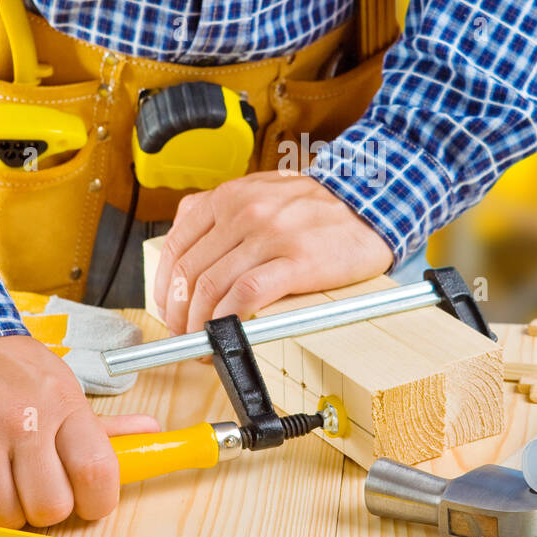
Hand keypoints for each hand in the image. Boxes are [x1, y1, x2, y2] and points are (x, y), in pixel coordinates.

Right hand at [0, 335, 159, 526]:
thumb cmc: (6, 365)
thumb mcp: (61, 384)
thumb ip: (101, 423)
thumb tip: (150, 433)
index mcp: (63, 405)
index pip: (97, 473)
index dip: (96, 503)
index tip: (85, 502)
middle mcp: (24, 423)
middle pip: (49, 507)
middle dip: (43, 511)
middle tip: (32, 491)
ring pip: (2, 517)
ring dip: (0, 513)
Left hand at [154, 171, 393, 332]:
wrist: (371, 203)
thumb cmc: (317, 207)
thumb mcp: (261, 192)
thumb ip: (222, 214)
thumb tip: (188, 256)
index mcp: (229, 197)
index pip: (176, 247)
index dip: (164, 288)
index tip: (169, 311)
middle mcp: (244, 211)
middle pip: (190, 273)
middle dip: (179, 315)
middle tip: (184, 336)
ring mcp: (270, 235)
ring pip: (212, 287)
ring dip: (200, 325)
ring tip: (204, 344)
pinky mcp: (297, 261)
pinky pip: (246, 295)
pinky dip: (228, 320)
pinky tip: (228, 334)